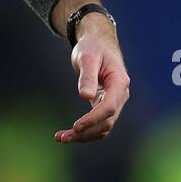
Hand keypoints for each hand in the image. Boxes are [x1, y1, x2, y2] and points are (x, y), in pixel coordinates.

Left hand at [54, 14, 130, 142]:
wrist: (97, 43)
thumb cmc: (92, 47)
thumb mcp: (87, 57)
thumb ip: (87, 76)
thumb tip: (85, 96)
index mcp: (119, 82)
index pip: (108, 107)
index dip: (93, 119)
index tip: (75, 126)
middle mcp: (120, 95)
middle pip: (106, 122)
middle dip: (85, 133)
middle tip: (62, 138)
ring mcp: (114, 102)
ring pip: (103, 127)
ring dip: (84, 136)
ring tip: (60, 138)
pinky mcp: (104, 105)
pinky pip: (97, 124)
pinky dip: (85, 131)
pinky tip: (67, 133)